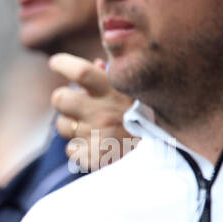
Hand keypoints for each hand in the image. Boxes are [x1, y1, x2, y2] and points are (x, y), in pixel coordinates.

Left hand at [49, 53, 137, 171]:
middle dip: (62, 98)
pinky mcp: (94, 158)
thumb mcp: (135, 91)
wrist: (167, 151)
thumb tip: (96, 63)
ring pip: (62, 125)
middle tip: (74, 102)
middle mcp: (104, 114)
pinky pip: (71, 149)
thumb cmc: (148, 114)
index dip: (64, 64)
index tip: (55, 63)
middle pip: (60, 98)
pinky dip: (79, 148)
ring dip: (72, 124)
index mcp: (115, 92)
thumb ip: (114, 76)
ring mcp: (98, 137)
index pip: (81, 72)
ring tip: (93, 126)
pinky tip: (97, 144)